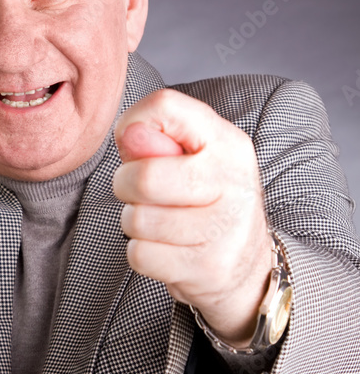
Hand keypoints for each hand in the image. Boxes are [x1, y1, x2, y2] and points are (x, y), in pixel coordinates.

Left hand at [112, 89, 271, 346]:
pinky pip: (141, 255)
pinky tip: (165, 250)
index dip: (133, 122)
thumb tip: (129, 133)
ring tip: (159, 223)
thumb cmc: (205, 203)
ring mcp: (224, 227)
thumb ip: (154, 140)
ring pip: (138, 220)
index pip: (166, 106)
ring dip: (134, 223)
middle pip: (145, 176)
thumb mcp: (190, 160)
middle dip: (126, 185)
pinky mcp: (209, 267)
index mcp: (227, 142)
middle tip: (142, 194)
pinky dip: (142, 254)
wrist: (248, 266)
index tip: (135, 144)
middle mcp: (233, 181)